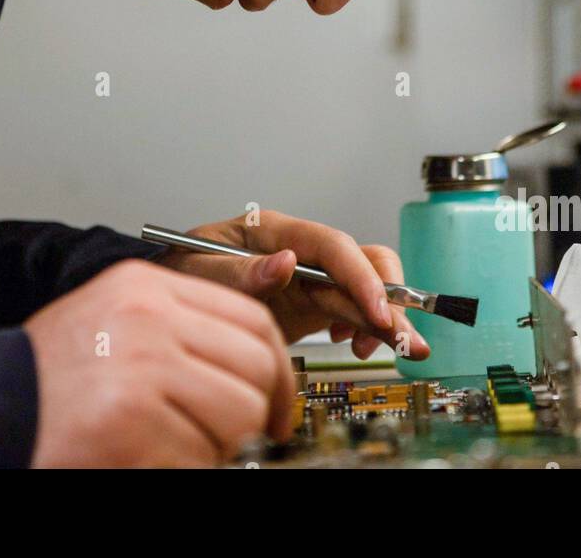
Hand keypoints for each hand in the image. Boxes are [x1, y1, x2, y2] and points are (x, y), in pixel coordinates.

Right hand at [23, 259, 294, 466]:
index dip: (279, 367)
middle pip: (256, 366)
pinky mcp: (132, 422)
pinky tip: (150, 457)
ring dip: (221, 444)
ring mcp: (142, 368)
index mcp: (147, 287)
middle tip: (242, 437)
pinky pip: (201, 455)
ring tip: (179, 444)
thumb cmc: (48, 374)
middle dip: (258, 411)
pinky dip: (186, 466)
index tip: (280, 402)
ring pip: (239, 414)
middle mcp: (149, 318)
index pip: (252, 318)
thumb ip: (181, 330)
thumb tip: (255, 366)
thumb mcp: (116, 321)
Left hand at [157, 211, 430, 362]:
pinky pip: (354, 311)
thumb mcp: (198, 268)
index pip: (332, 246)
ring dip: (386, 318)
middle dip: (391, 298)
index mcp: (275, 231)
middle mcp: (302, 251)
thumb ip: (239, 270)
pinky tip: (357, 345)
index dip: (360, 276)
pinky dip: (366, 329)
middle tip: (407, 339)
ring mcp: (311, 278)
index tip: (377, 310)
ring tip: (397, 349)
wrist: (174, 292)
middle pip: (363, 263)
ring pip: (366, 289)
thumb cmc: (183, 267)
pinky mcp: (314, 303)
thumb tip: (285, 263)